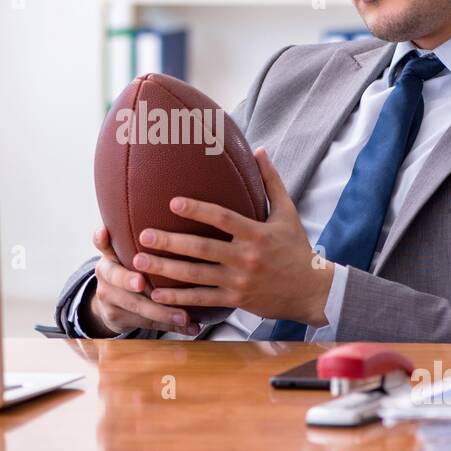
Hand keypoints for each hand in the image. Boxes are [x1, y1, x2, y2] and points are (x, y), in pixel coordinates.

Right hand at [81, 226, 201, 337]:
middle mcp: (105, 275)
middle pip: (115, 278)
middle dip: (127, 280)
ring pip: (136, 307)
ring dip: (163, 312)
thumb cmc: (129, 269)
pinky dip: (171, 326)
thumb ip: (133, 239)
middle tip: (141, 282)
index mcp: (109, 255)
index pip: (100, 244)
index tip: (103, 232)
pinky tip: (191, 329)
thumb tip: (171, 211)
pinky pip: (148, 323)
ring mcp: (109, 299)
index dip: (101, 239)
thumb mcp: (125, 253)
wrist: (108, 303)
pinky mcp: (118, 319)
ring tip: (184, 316)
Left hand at [133, 147, 333, 326]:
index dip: (198, 210)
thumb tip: (259, 150)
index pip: (224, 218)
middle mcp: (246, 258)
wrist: (311, 291)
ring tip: (139, 262)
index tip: (172, 202)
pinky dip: (179, 298)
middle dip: (171, 242)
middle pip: (203, 249)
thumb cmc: (296, 248)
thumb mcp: (288, 213)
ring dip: (166, 270)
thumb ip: (271, 182)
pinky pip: (203, 300)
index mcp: (257, 233)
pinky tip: (156, 295)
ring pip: (197, 276)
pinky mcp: (236, 300)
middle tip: (144, 235)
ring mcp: (239, 281)